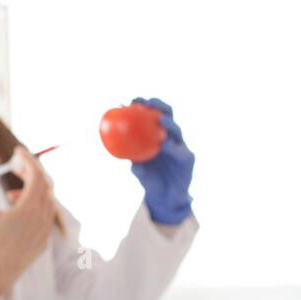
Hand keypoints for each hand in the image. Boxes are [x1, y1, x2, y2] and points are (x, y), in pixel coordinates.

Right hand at [0, 145, 55, 297]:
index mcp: (29, 208)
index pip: (36, 175)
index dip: (28, 160)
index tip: (17, 151)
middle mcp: (42, 217)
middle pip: (44, 184)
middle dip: (31, 172)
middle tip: (15, 167)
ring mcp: (45, 229)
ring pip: (47, 200)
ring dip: (32, 191)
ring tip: (10, 195)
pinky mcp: (44, 239)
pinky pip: (46, 215)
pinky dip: (36, 206)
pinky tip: (19, 210)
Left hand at [128, 98, 194, 224]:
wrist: (164, 199)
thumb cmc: (150, 180)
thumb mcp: (136, 167)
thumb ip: (129, 155)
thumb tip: (112, 143)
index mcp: (158, 136)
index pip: (153, 115)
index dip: (145, 105)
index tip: (132, 100)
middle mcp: (171, 138)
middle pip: (168, 116)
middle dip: (159, 106)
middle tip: (148, 101)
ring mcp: (181, 147)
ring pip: (176, 130)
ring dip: (168, 124)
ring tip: (159, 120)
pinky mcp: (188, 160)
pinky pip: (179, 152)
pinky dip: (172, 147)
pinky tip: (164, 144)